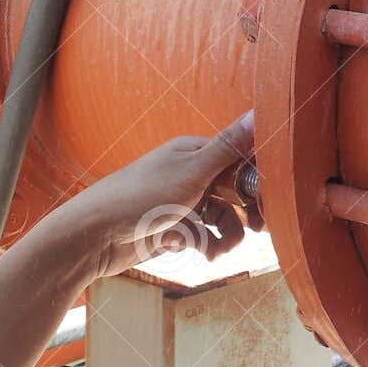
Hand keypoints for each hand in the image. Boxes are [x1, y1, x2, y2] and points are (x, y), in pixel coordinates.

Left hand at [55, 111, 260, 281]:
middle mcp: (192, 175)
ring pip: (224, 218)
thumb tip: (259, 112)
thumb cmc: (140, 196)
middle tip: (260, 228)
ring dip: (230, 235)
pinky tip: (205, 253)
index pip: (241, 161)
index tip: (271, 200)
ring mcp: (184, 204)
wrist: (96, 236)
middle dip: (249, 212)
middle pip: (236, 192)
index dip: (259, 181)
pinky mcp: (176, 229)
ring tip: (222, 249)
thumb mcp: (191, 170)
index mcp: (196, 153)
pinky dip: (210, 246)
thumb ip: (228, 147)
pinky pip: (206, 237)